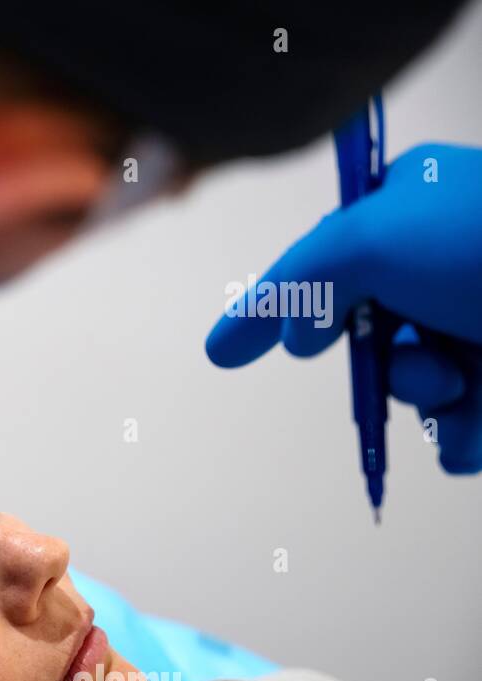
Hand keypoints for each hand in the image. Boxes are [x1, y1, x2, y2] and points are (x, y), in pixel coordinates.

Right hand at [206, 143, 481, 473]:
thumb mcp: (367, 240)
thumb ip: (295, 285)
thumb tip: (268, 338)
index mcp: (416, 211)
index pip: (330, 266)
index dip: (298, 311)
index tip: (256, 350)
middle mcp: (450, 266)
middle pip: (369, 337)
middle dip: (383, 362)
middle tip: (410, 355)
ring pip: (416, 389)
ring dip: (426, 399)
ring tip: (463, 384)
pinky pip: (462, 431)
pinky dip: (465, 436)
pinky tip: (481, 420)